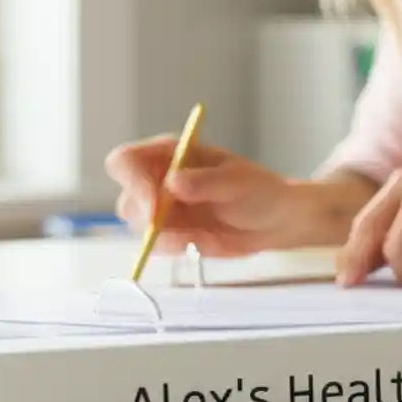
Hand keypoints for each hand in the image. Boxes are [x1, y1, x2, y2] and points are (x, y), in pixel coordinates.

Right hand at [106, 135, 306, 256]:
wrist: (276, 221)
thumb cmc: (259, 190)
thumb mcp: (237, 182)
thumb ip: (206, 182)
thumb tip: (172, 183)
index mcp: (169, 153)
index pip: (126, 161)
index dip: (132, 181)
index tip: (155, 205)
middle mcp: (158, 179)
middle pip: (127, 198)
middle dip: (147, 216)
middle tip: (178, 228)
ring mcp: (161, 209)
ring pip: (138, 226)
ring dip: (165, 235)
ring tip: (202, 235)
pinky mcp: (169, 234)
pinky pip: (157, 246)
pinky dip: (177, 247)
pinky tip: (204, 241)